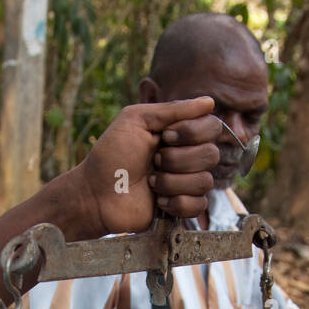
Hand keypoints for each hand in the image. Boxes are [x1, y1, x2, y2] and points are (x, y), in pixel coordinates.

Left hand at [75, 97, 220, 233]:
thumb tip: (209, 102)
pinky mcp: (182, 207)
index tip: (164, 136)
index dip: (192, 132)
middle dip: (177, 159)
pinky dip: (177, 203)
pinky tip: (158, 201)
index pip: (212, 127)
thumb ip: (172, 109)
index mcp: (179, 132)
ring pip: (205, 182)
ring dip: (172, 182)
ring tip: (150, 182)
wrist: (96, 193)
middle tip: (153, 161)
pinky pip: (199, 204)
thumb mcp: (136, 120)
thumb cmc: (111, 154)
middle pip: (211, 155)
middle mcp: (187, 156)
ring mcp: (186, 182)